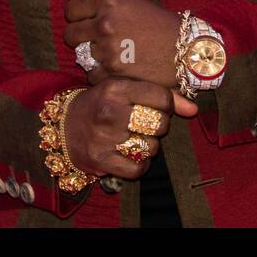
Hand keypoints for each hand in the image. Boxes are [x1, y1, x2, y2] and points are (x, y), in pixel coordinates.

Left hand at [59, 0, 198, 116]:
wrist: (186, 50)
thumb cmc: (155, 21)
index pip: (71, 9)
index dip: (80, 17)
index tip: (94, 22)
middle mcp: (106, 22)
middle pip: (70, 34)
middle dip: (82, 38)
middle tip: (103, 40)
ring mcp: (109, 48)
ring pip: (80, 55)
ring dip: (94, 57)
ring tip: (116, 53)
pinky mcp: (113, 71)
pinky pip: (91, 74)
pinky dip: (102, 74)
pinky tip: (120, 67)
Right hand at [63, 78, 178, 179]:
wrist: (63, 126)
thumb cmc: (101, 103)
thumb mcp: (125, 89)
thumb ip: (160, 95)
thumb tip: (193, 110)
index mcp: (115, 87)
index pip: (162, 98)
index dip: (167, 105)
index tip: (158, 106)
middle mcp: (110, 111)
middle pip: (160, 123)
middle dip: (158, 126)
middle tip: (143, 123)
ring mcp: (104, 138)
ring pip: (152, 147)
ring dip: (149, 146)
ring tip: (134, 138)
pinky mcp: (100, 160)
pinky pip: (138, 168)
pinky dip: (141, 165)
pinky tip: (132, 155)